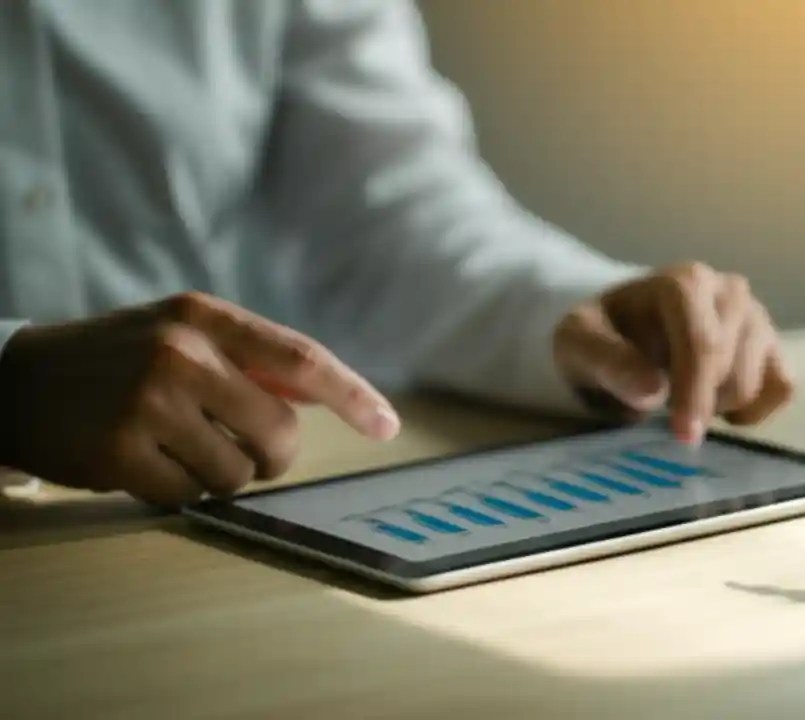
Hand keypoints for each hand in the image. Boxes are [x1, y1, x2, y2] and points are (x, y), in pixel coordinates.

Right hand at [0, 293, 398, 506]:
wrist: (17, 380)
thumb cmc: (118, 358)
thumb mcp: (182, 332)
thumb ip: (253, 359)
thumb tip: (326, 392)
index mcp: (205, 317)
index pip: (301, 358)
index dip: (352, 395)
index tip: (387, 425)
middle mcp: (182, 353)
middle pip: (279, 433)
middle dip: (271, 455)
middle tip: (239, 447)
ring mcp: (149, 402)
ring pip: (237, 473)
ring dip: (219, 474)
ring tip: (176, 446)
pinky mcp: (121, 452)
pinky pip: (189, 496)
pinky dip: (177, 490)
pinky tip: (144, 462)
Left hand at [554, 262, 793, 442]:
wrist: (620, 334)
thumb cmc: (602, 338)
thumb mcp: (579, 345)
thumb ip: (608, 362)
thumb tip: (652, 390)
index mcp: (683, 282)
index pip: (703, 342)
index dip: (694, 391)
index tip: (682, 433)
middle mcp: (729, 291)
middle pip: (731, 369)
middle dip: (700, 404)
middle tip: (666, 418)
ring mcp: (756, 317)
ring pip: (756, 381)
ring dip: (719, 407)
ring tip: (683, 400)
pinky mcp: (772, 345)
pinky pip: (782, 387)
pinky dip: (754, 410)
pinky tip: (717, 408)